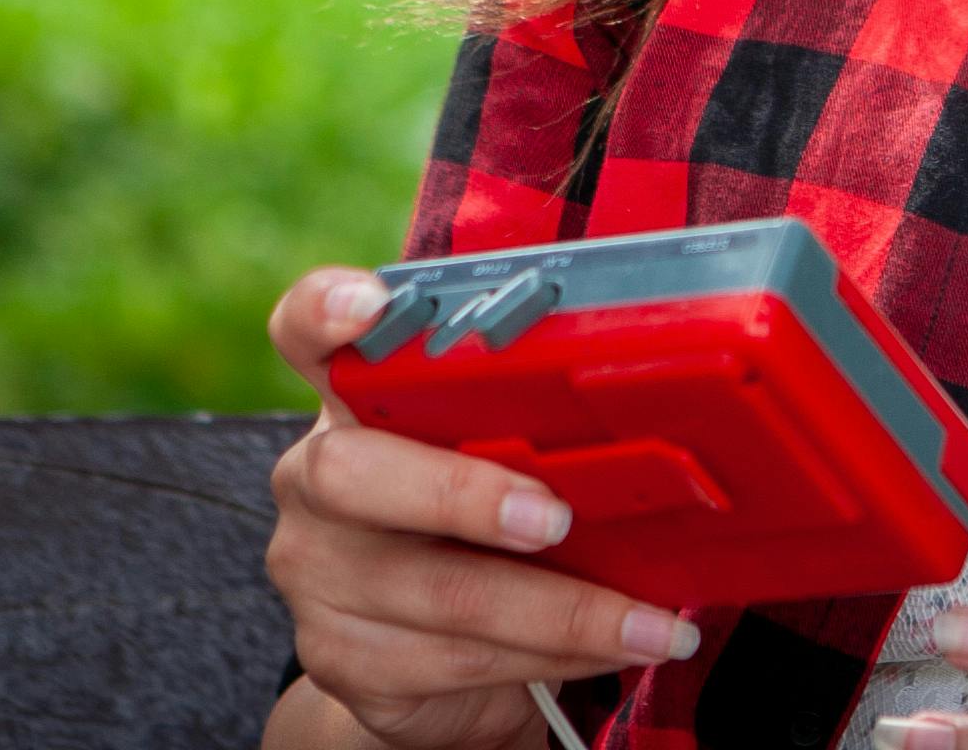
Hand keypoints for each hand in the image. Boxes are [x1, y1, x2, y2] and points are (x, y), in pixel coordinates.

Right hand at [258, 263, 704, 749]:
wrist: (426, 661)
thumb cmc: (481, 523)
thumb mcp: (499, 453)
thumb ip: (531, 416)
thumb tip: (661, 400)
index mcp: (353, 398)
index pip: (306, 329)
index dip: (328, 308)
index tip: (373, 304)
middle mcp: (314, 480)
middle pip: (352, 473)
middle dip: (464, 495)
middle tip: (557, 517)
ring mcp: (317, 576)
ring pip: (438, 592)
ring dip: (563, 610)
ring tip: (651, 619)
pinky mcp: (343, 660)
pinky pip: (457, 662)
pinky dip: (554, 656)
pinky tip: (614, 645)